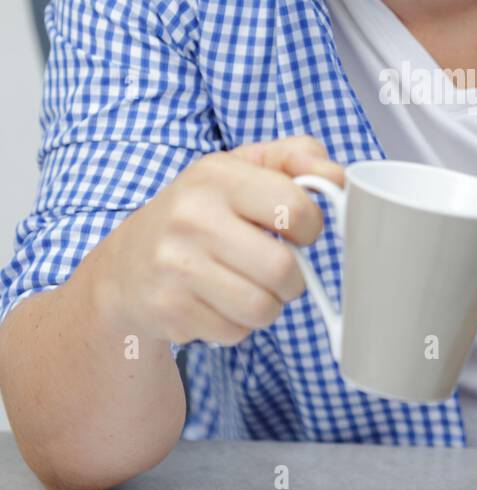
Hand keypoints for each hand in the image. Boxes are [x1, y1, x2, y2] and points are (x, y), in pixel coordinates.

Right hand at [94, 136, 344, 347]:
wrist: (125, 266)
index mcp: (217, 175)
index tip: (297, 231)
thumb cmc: (200, 212)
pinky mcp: (169, 310)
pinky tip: (216, 302)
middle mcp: (191, 217)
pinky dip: (237, 325)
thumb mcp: (240, 168)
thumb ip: (295, 156)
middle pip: (284, 270)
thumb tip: (338, 176)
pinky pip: (235, 333)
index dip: (310, 227)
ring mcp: (176, 266)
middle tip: (276, 268)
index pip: (297, 208)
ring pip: (263, 309)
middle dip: (292, 278)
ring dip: (267, 305)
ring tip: (247, 285)